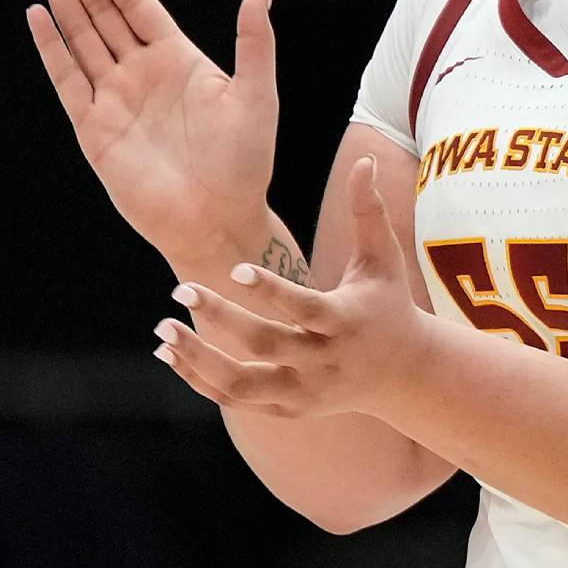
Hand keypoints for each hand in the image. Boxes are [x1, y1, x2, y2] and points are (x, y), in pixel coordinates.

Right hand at [27, 0, 276, 259]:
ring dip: (60, 0)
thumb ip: (255, 42)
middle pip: (102, 12)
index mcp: (179, 60)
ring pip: (81, 37)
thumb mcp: (257, 95)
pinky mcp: (95, 128)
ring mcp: (115, 99)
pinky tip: (38, 16)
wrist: (218, 219)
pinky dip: (52, 48)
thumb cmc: (245, 163)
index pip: (137, 4)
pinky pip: (68, 80)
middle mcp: (143, 73)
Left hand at [152, 156, 443, 419]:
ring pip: (243, 383)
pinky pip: (236, 399)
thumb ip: (368, 209)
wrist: (403, 373)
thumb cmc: (387, 302)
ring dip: (199, 359)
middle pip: (267, 345)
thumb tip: (365, 159)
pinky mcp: (288, 408)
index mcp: (346, 321)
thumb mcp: (384, 257)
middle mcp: (325, 361)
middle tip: (180, 288)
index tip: (234, 268)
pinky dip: (200, 379)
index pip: (304, 309)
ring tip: (163, 330)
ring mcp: (305, 390)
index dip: (270, 290)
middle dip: (221, 319)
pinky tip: (169, 354)